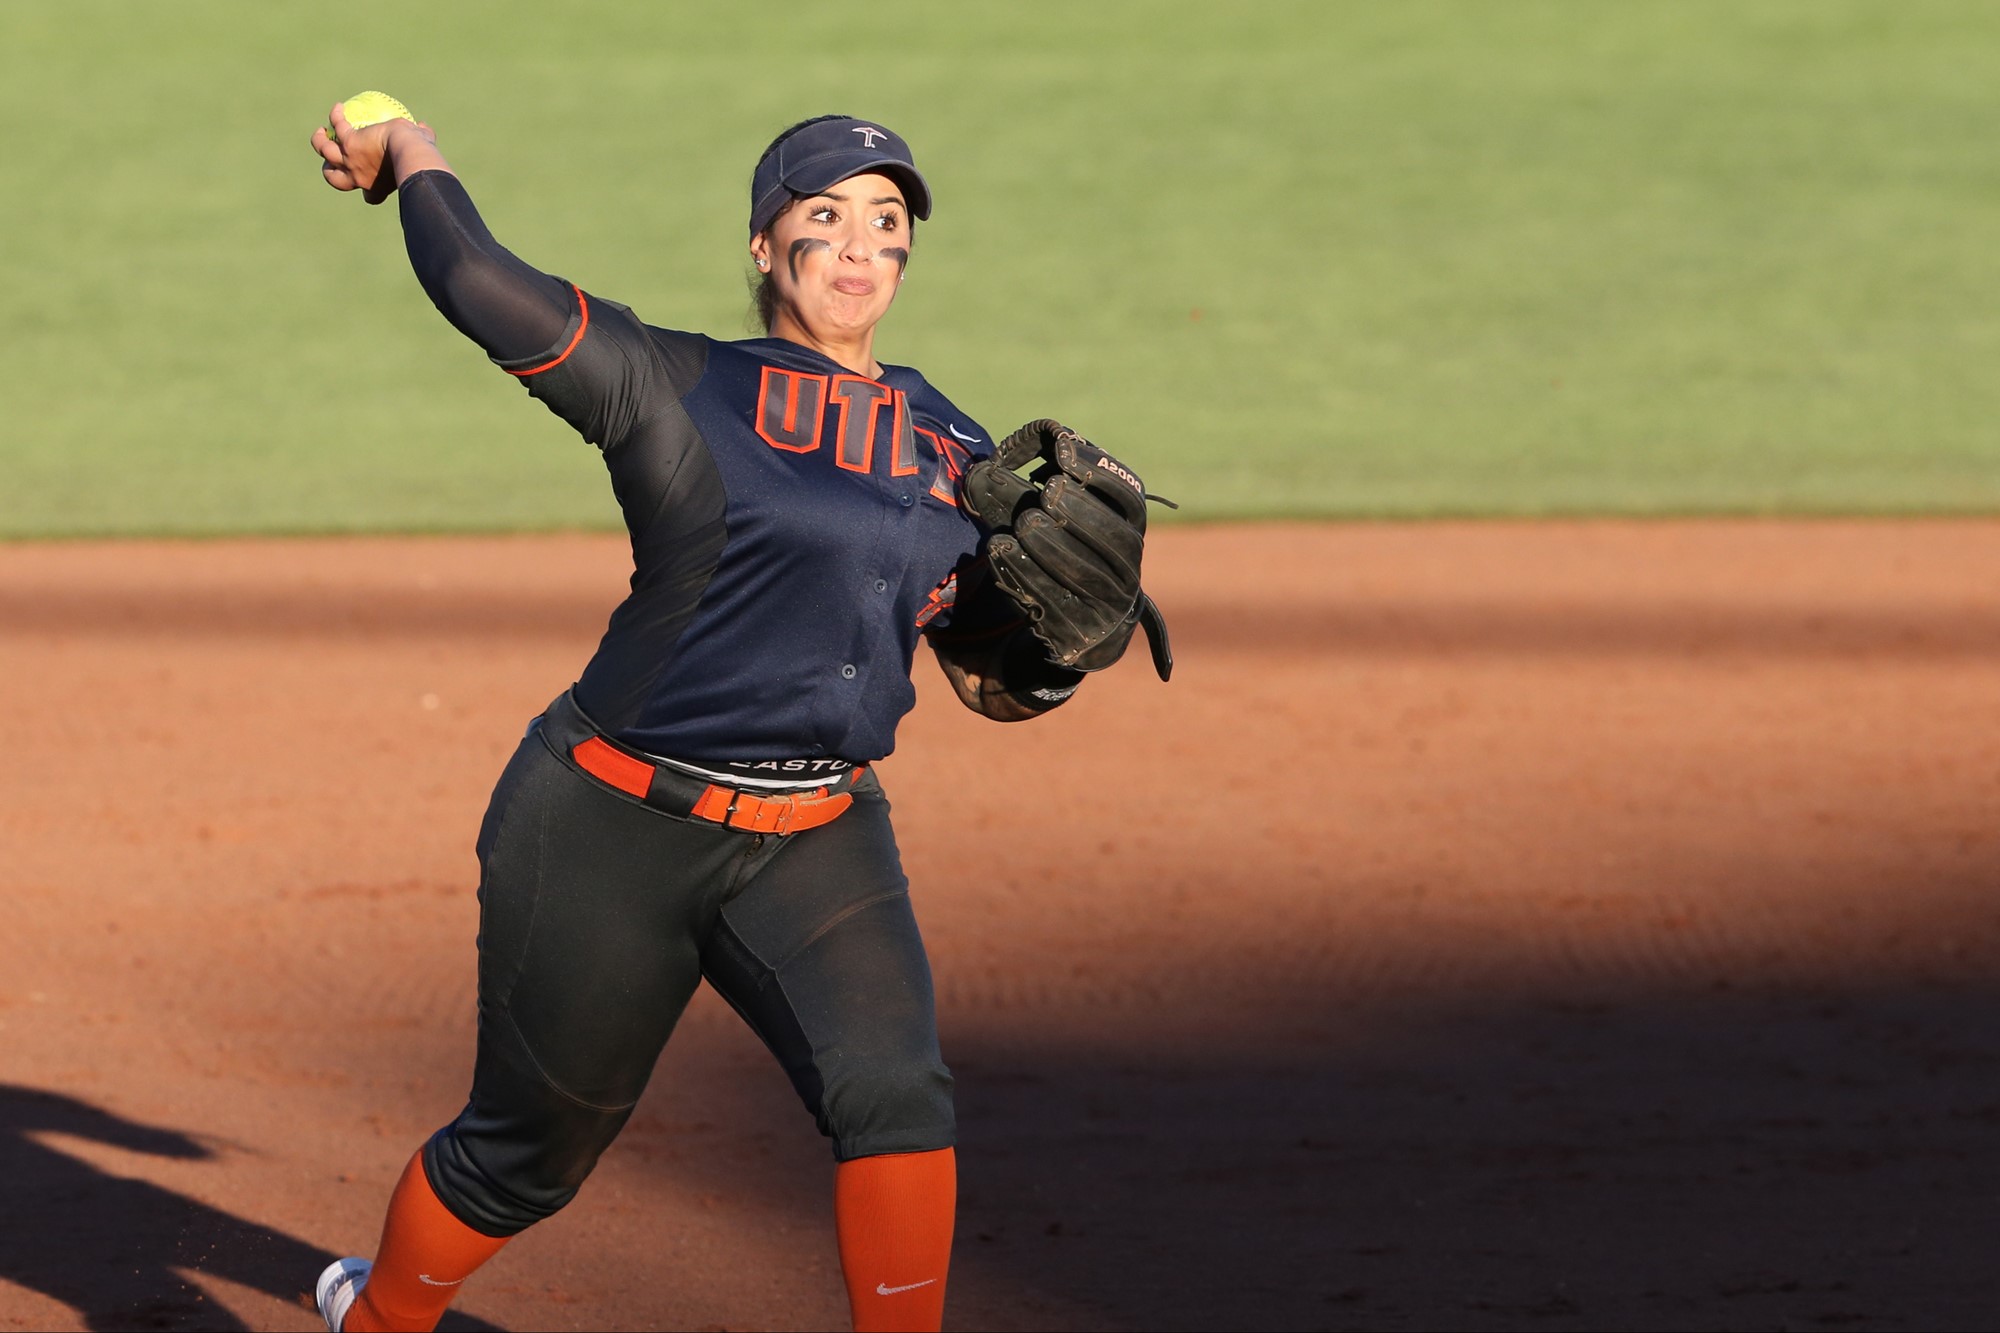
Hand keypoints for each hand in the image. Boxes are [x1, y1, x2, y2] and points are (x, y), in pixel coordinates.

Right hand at [309, 103, 435, 204]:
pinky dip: (336, 116)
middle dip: (329, 172)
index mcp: (377, 187)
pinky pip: (337, 126)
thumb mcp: (421, 150)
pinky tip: (339, 107)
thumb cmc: (419, 157)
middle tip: (332, 161)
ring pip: (325, 152)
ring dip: (319, 142)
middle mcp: (359, 177)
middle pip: (335, 179)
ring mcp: (351, 161)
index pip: (370, 196)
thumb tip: (424, 128)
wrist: (408, 153)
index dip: (368, 192)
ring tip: (321, 132)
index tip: (371, 184)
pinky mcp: (349, 143)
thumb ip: (423, 139)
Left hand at [959, 420, 1173, 678]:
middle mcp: (1130, 567)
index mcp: (1132, 530)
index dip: (1100, 472)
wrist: (1089, 626)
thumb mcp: (1070, 518)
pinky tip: (1001, 549)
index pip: (1129, 496)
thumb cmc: (1071, 552)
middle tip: (1046, 491)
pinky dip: (1025, 572)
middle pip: (1112, 536)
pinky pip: (1052, 600)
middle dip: (1078, 510)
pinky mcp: (1079, 630)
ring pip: (1084, 572)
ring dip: (1050, 543)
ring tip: (1023, 523)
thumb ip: (1043, 488)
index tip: (1063, 453)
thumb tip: (986, 470)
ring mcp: (1108, 603)